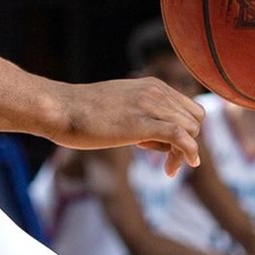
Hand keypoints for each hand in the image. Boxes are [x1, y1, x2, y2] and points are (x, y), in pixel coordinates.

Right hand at [49, 78, 204, 175]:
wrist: (59, 108)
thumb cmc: (82, 112)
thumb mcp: (119, 105)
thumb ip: (138, 112)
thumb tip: (147, 133)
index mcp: (152, 85)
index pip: (189, 108)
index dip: (185, 131)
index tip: (167, 149)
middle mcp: (156, 91)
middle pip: (195, 119)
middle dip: (188, 142)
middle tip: (167, 162)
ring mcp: (149, 106)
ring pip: (191, 129)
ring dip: (183, 153)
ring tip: (164, 167)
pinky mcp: (141, 123)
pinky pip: (180, 136)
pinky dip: (188, 153)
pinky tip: (176, 169)